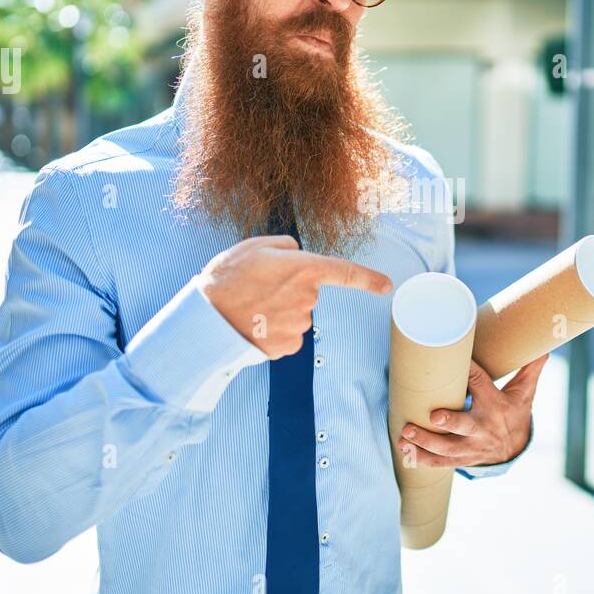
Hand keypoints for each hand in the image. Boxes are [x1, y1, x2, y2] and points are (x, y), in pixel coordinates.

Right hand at [197, 234, 392, 359]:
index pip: (346, 273)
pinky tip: (253, 325)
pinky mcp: (286, 347)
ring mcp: (298, 326)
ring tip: (251, 307)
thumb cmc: (228, 276)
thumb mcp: (256, 246)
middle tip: (258, 288)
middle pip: (308, 294)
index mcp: (304, 270)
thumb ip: (287, 246)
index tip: (387, 285)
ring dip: (279, 312)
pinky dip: (272, 331)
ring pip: (296, 316)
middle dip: (289, 290)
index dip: (369, 279)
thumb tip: (299, 254)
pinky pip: (287, 336)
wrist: (205, 318)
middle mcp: (307, 300)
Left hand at [396, 353, 548, 468]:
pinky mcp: (461, 459)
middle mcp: (483, 428)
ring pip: (447, 448)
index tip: (458, 360)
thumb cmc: (514, 412)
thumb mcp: (524, 392)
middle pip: (465, 427)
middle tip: (433, 416)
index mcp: (496, 406)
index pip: (481, 384)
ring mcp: (471, 447)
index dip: (469, 371)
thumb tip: (544, 346)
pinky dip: (421, 459)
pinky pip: (440, 463)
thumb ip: (530, 369)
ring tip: (405, 434)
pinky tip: (404, 452)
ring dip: (425, 443)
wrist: (514, 448)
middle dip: (449, 423)